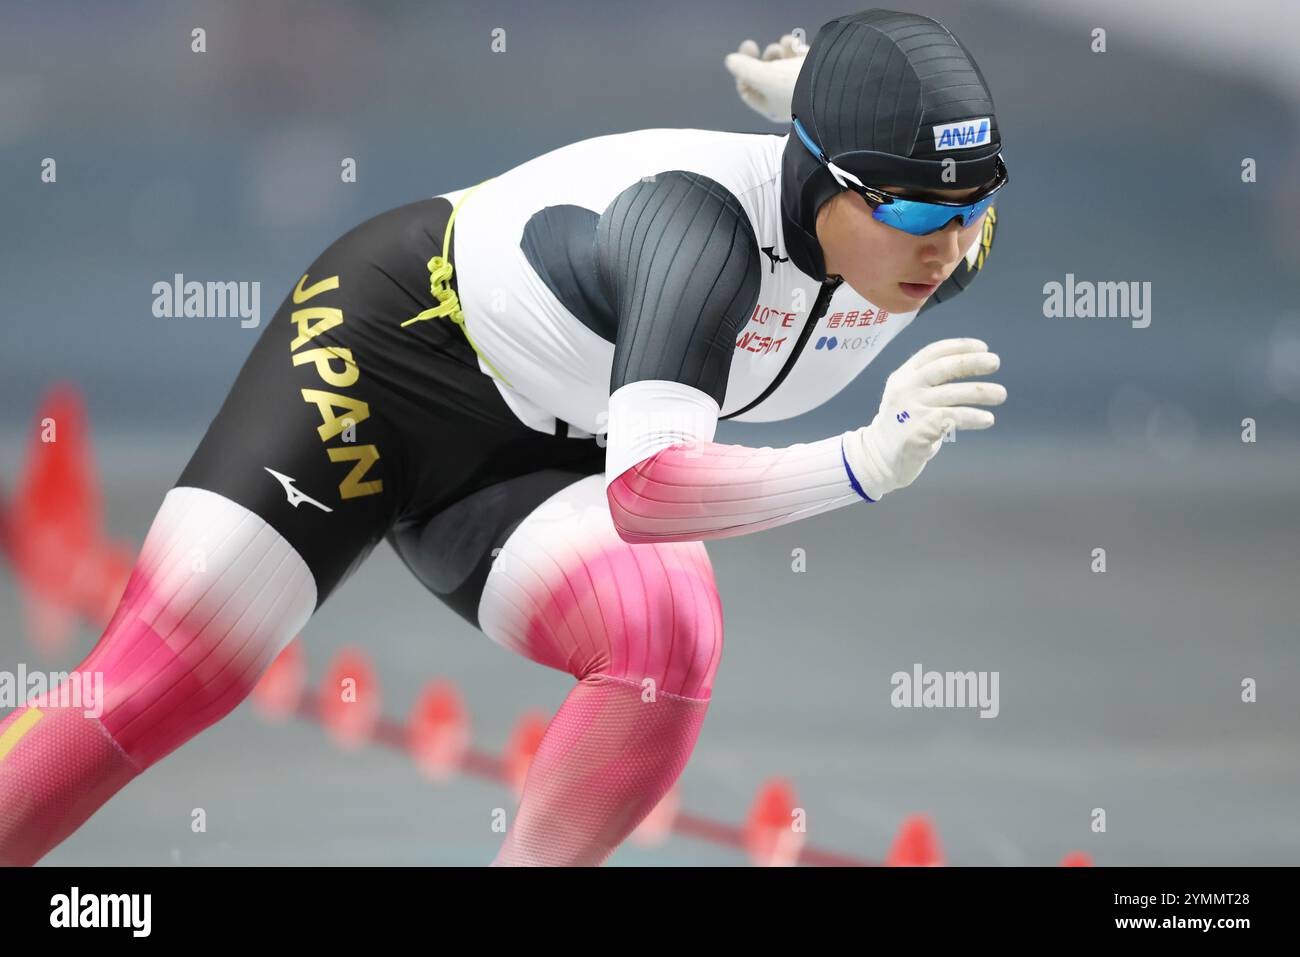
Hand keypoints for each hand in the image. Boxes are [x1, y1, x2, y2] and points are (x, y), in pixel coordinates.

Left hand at [724, 33, 807, 123]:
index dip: (742, 70)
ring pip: (782, 64)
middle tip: (770, 48)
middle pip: (765, 75)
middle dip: (764, 58)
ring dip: (781, 51)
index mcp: (770, 107)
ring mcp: (800, 86)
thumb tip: (730, 60)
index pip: (747, 90)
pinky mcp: (814, 73)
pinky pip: (799, 59)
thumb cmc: (796, 86)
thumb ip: (745, 68)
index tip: (748, 49)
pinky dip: (795, 50)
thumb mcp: (765, 76)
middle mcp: (784, 100)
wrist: (837, 84)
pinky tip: (797, 45)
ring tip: (785, 45)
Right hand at [841, 338, 1005, 500]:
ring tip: (1001, 394)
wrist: (878, 458)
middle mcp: (905, 389)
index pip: (932, 352)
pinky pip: (953, 419)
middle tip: (995, 362)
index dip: (959, 346)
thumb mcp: (908, 396)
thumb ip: (928, 382)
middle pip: (943, 368)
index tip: (983, 347)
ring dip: (981, 392)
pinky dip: (973, 418)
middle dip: (972, 363)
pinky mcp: (918, 430)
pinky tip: (987, 419)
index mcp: (903, 376)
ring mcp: (910, 409)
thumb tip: (971, 364)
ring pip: (952, 394)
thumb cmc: (902, 425)